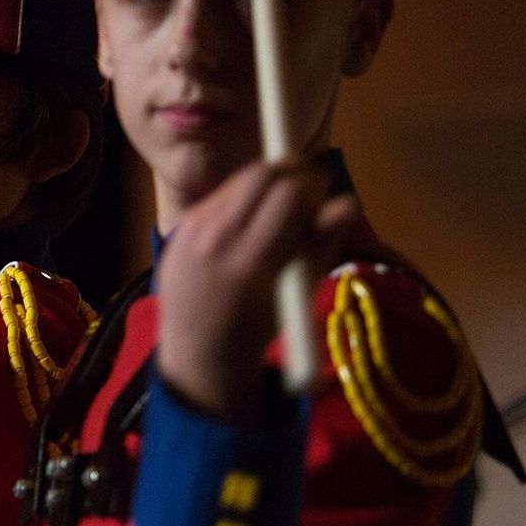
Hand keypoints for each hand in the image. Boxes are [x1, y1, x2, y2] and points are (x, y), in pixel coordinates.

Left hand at [156, 157, 358, 419]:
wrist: (197, 351)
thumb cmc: (258, 326)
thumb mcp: (298, 290)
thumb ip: (321, 242)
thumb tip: (347, 202)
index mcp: (250, 262)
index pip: (288, 193)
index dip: (313, 184)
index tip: (324, 193)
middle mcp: (215, 241)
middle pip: (259, 175)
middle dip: (290, 173)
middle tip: (307, 190)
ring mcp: (191, 233)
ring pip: (237, 181)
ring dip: (265, 182)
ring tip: (280, 206)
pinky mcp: (178, 230)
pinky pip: (218, 197)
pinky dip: (241, 198)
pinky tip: (250, 221)